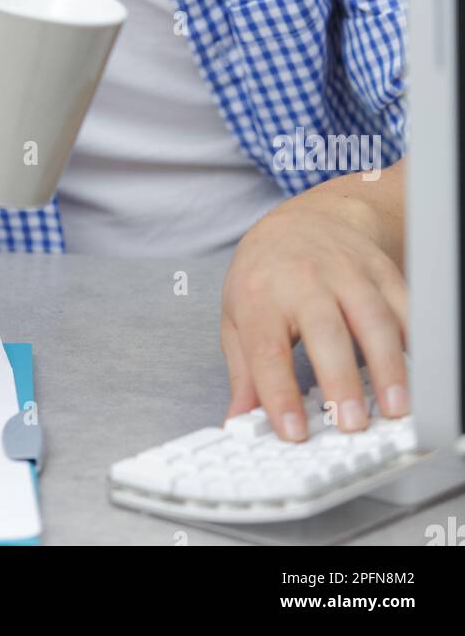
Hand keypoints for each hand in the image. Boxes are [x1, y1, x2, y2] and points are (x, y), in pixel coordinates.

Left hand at [219, 175, 408, 441]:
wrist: (300, 221)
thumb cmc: (265, 274)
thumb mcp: (236, 316)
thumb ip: (243, 373)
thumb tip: (239, 421)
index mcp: (259, 295)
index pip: (267, 350)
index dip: (279, 393)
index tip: (293, 432)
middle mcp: (302, 279)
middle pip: (325, 331)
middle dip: (341, 381)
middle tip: (352, 425)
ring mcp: (345, 271)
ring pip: (372, 318)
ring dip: (387, 366)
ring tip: (394, 409)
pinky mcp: (380, 270)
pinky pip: (403, 305)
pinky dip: (414, 339)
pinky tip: (417, 371)